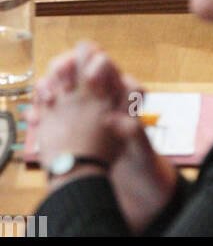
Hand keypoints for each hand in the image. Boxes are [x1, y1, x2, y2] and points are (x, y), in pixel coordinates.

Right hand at [31, 44, 177, 229]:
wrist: (127, 181)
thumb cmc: (140, 161)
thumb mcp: (141, 148)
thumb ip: (134, 133)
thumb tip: (119, 121)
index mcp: (121, 93)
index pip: (106, 64)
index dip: (98, 65)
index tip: (92, 78)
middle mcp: (100, 93)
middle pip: (78, 64)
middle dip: (68, 66)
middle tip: (63, 83)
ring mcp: (80, 104)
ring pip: (59, 81)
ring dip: (50, 83)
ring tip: (48, 99)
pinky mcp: (65, 119)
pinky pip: (49, 105)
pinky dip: (40, 108)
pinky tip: (38, 119)